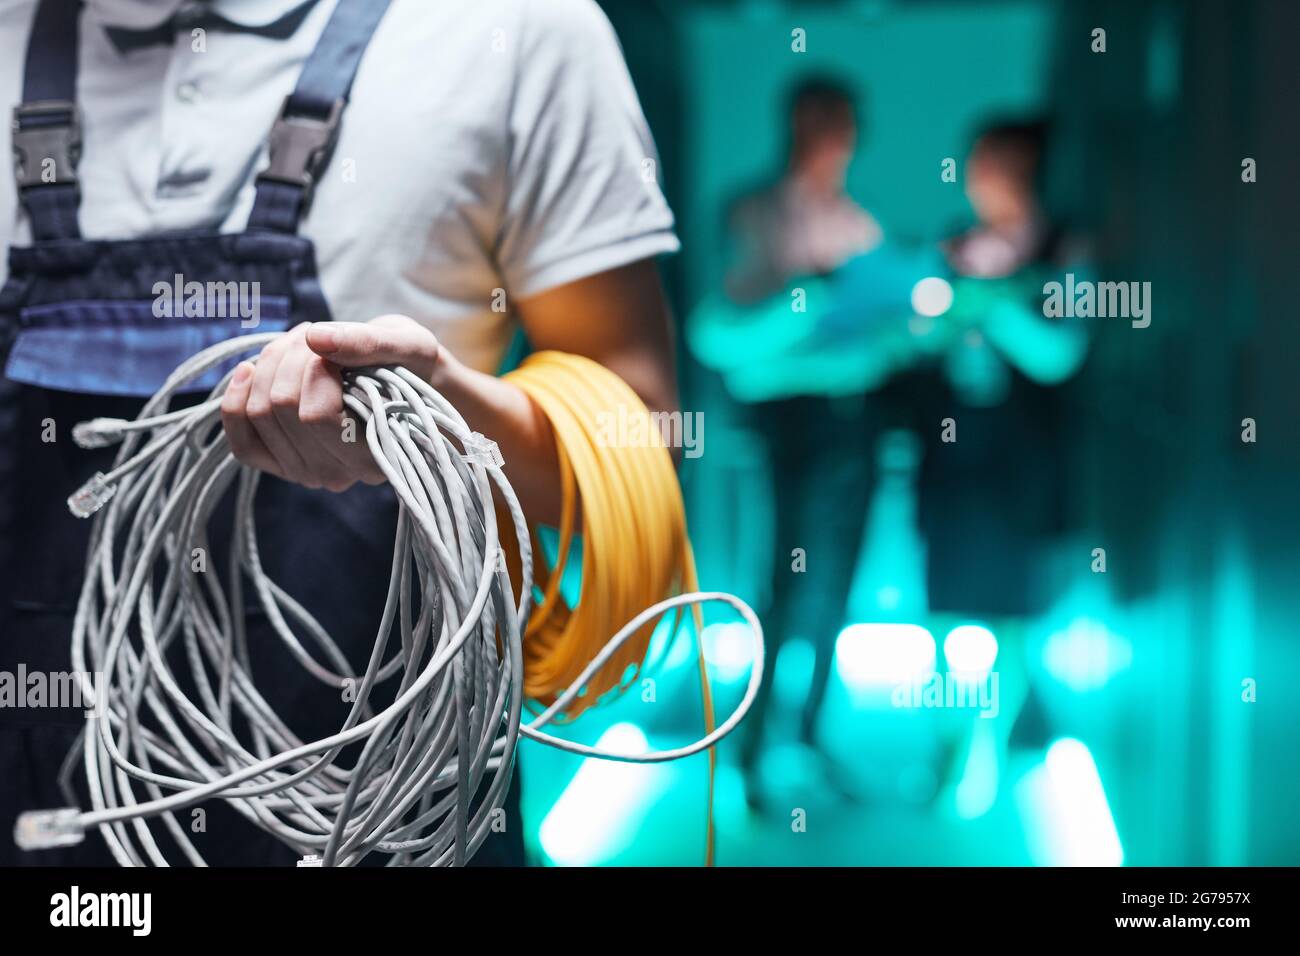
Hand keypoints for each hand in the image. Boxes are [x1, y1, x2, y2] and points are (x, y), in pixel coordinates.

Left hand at [221, 314, 440, 490]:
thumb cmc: (413, 367)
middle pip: (281, 407)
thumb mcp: (408, 344)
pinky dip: (235, 397)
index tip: (339, 346)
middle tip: (315, 335)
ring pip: (257, 412)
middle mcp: (338, 474)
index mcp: (376, 456)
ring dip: (270, 363)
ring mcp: (305, 473)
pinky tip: (249, 371)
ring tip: (299, 348)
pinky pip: (239, 438)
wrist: (409, 385)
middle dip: (292, 356)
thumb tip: (315, 338)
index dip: (316, 368)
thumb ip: (367, 343)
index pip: (317, 415)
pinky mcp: (280, 465)